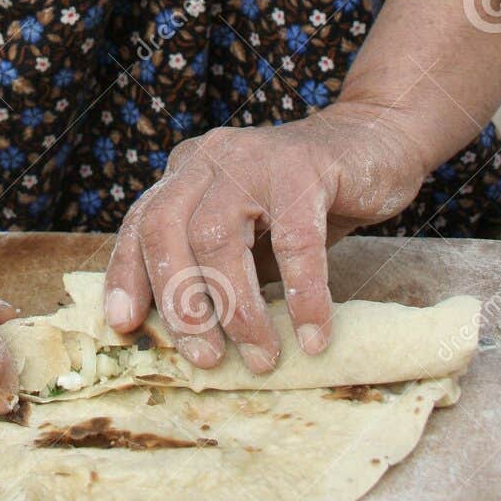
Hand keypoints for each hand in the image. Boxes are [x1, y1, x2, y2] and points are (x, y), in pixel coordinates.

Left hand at [102, 101, 429, 373]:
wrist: (376, 143)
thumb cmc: (307, 202)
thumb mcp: (250, 232)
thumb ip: (219, 267)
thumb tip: (193, 341)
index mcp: (187, 172)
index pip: (141, 222)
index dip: (127, 274)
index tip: (124, 323)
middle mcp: (210, 158)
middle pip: (167, 229)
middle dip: (179, 301)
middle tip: (204, 357)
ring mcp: (253, 157)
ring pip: (218, 237)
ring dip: (237, 309)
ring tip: (260, 356)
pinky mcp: (305, 167)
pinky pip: (296, 241)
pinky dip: (303, 295)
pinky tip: (312, 335)